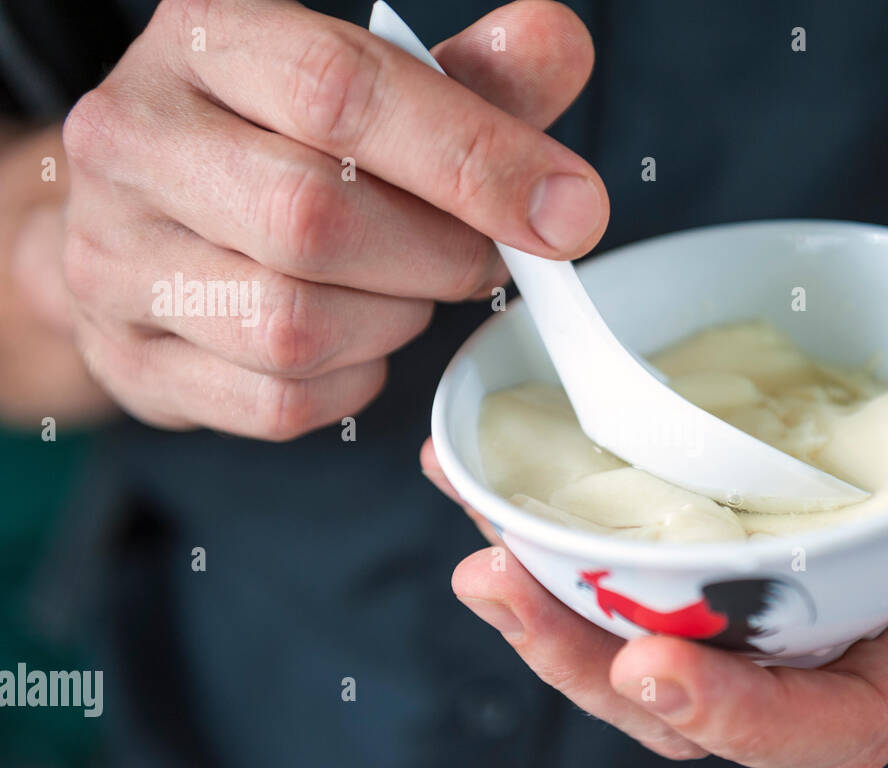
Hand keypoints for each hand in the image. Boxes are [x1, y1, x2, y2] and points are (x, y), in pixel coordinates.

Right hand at [59, 0, 606, 438]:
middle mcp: (134, 141)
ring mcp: (114, 259)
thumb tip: (556, 47)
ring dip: (392, 323)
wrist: (153, 218)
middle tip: (482, 259)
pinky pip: (277, 402)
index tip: (567, 211)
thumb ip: (474, 76)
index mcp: (207, 40)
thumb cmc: (289, 143)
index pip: (341, 92)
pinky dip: (349, 383)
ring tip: (404, 290)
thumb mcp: (380, 85)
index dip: (472, 159)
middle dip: (437, 256)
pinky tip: (355, 341)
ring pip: (293, 327)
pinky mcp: (132, 360)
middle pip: (313, 220)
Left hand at [422, 327, 887, 767]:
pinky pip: (609, 566)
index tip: (652, 669)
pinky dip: (540, 534)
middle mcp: (805, 645)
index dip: (736, 721)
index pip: (822, 728)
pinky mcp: (694, 548)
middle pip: (690, 706)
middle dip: (591, 667)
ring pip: (628, 646)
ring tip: (476, 548)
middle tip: (504, 591)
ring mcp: (740, 602)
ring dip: (544, 611)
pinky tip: (476, 481)